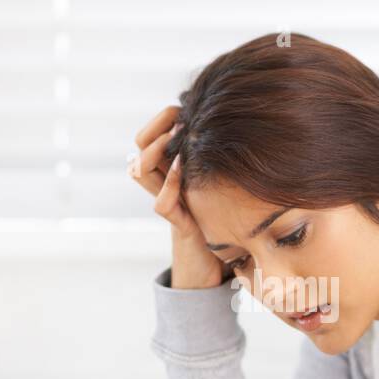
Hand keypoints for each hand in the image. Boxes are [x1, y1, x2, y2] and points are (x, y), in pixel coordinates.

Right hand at [129, 104, 224, 289]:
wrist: (217, 269)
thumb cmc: (228, 221)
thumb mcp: (224, 184)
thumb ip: (222, 161)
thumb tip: (240, 122)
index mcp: (172, 173)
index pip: (147, 138)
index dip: (160, 121)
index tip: (182, 109)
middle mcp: (165, 185)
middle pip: (139, 147)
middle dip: (155, 129)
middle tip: (179, 120)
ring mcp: (169, 204)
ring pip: (139, 170)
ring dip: (156, 151)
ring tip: (177, 138)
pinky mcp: (180, 225)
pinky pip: (162, 204)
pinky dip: (171, 184)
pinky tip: (184, 168)